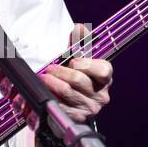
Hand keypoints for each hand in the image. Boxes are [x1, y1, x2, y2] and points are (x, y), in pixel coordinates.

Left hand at [34, 23, 112, 146]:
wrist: (72, 105)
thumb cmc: (76, 77)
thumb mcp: (79, 59)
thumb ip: (80, 42)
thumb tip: (79, 27)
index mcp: (105, 78)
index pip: (103, 70)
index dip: (86, 64)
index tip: (73, 60)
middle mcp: (101, 95)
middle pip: (79, 79)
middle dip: (61, 72)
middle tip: (48, 68)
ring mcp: (90, 109)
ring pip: (68, 92)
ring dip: (52, 84)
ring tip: (42, 78)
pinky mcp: (77, 119)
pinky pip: (61, 107)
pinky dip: (50, 99)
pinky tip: (42, 94)